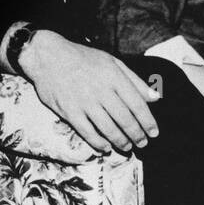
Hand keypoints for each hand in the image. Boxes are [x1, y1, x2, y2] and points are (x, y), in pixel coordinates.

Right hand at [17, 30, 159, 153]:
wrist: (48, 56)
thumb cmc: (83, 58)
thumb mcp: (112, 62)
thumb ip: (134, 80)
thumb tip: (155, 97)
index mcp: (114, 77)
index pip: (137, 104)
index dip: (148, 121)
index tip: (154, 132)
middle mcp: (101, 90)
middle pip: (125, 119)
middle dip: (137, 135)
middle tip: (143, 144)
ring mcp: (84, 102)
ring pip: (108, 128)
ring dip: (120, 141)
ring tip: (127, 147)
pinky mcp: (69, 112)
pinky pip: (87, 132)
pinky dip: (98, 143)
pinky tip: (105, 148)